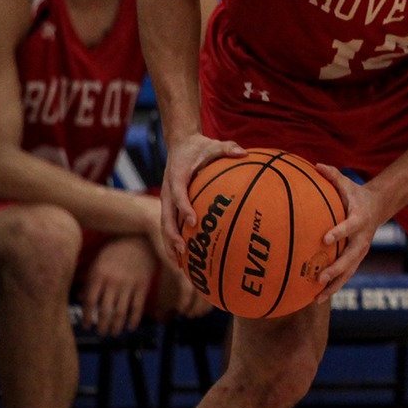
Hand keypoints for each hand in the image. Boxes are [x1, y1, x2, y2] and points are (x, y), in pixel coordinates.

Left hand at [78, 235, 156, 334]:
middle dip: (102, 325)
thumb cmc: (116, 249)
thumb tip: (79, 297)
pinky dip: (133, 320)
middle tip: (100, 333)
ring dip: (116, 326)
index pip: (89, 301)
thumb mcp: (98, 261)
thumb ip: (89, 280)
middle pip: (104, 310)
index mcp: (98, 275)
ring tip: (113, 333)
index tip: (86, 326)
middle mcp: (113, 282)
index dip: (87, 316)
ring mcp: (128, 285)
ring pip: (121, 312)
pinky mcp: (142, 286)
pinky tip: (130, 327)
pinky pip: (137, 307)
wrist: (141, 239)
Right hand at [161, 133, 245, 260]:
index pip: (178, 193)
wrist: (180, 144)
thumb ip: (227, 148)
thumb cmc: (200, 146)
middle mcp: (168, 190)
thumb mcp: (213, 144)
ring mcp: (167, 199)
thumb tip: (243, 152)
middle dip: (173, 234)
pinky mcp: (169, 205)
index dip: (184, 207)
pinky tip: (182, 258)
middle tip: (184, 250)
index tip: (193, 221)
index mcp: (177, 176)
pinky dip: (172, 241)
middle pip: (166, 215)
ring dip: (169, 244)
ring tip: (179, 264)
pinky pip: (169, 225)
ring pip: (164, 224)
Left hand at [310, 163, 380, 303]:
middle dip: (336, 269)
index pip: (349, 227)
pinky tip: (316, 297)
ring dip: (334, 285)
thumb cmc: (356, 194)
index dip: (339, 232)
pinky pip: (346, 275)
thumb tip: (315, 165)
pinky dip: (333, 286)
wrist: (378, 207)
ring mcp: (360, 251)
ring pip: (349, 272)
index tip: (325, 239)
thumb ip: (332, 175)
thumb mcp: (347, 183)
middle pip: (350, 257)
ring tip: (317, 297)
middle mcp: (362, 239)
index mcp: (359, 219)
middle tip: (319, 277)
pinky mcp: (356, 259)